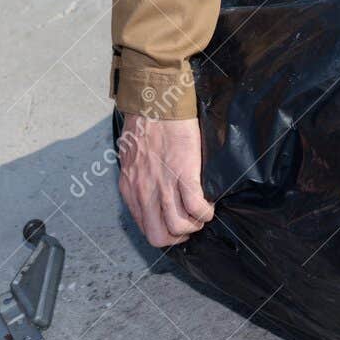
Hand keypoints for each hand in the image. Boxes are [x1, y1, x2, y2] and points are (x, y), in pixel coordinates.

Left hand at [117, 113, 213, 247]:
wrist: (153, 103)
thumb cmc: (144, 125)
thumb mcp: (131, 158)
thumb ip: (138, 179)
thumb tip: (150, 189)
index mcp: (130, 188)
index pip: (144, 227)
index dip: (164, 230)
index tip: (175, 221)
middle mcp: (143, 191)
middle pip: (159, 237)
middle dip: (178, 236)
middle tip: (189, 223)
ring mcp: (163, 184)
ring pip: (178, 228)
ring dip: (194, 225)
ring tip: (201, 212)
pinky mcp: (183, 173)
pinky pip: (196, 208)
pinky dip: (206, 212)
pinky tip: (209, 203)